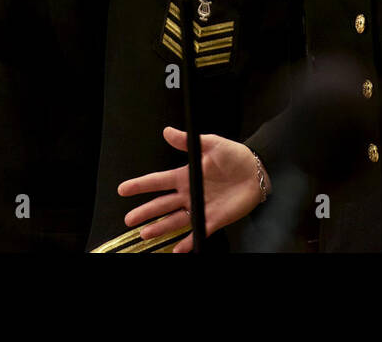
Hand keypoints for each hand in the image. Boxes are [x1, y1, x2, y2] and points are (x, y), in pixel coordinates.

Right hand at [116, 126, 265, 252]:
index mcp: (186, 175)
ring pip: (174, 220)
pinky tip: (176, 249)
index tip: (124, 189)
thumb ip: (188, 141)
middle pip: (162, 205)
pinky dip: (186, 242)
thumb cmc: (235, 156)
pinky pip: (197, 232)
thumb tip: (167, 131)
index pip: (158, 181)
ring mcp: (200, 207)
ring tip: (145, 234)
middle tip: (129, 220)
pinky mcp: (213, 219)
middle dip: (145, 212)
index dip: (140, 185)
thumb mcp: (210, 144)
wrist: (257, 171)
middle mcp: (190, 193)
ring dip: (159, 228)